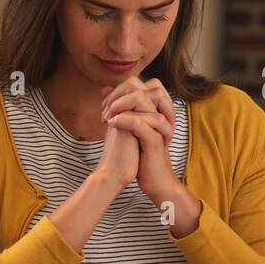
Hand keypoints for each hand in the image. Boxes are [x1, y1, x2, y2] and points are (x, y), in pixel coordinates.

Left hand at [102, 77, 176, 202]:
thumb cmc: (140, 155)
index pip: (140, 83)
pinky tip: (111, 124)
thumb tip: (104, 88)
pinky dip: (124, 120)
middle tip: (105, 109)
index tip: (105, 105)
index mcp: (155, 109)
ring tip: (106, 117)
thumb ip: (118, 106)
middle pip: (146, 86)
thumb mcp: (126, 126)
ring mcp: (160, 126)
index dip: (120, 89)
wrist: (152, 180)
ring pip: (142, 100)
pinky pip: (140, 123)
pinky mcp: (155, 141)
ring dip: (119, 104)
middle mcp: (160, 114)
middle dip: (121, 93)